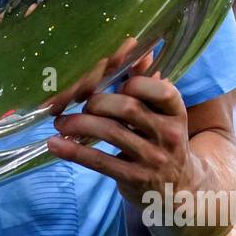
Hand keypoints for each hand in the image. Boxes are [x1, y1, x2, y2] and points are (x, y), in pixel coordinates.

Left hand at [46, 53, 193, 199]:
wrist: (180, 191)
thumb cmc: (162, 142)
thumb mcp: (163, 114)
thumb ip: (146, 83)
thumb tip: (132, 44)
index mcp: (176, 112)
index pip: (161, 90)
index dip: (133, 83)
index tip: (113, 84)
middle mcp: (169, 135)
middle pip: (129, 108)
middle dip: (98, 102)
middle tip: (81, 104)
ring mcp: (153, 159)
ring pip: (111, 133)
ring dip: (79, 124)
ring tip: (60, 122)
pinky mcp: (134, 179)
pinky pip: (100, 161)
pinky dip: (74, 151)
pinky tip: (55, 144)